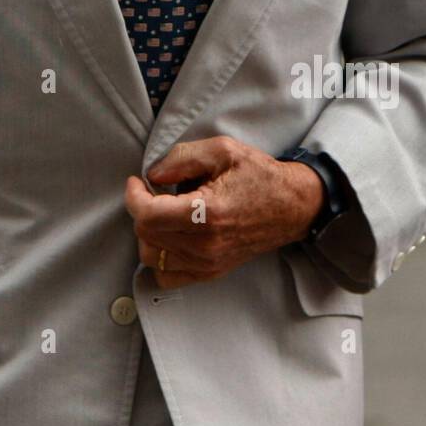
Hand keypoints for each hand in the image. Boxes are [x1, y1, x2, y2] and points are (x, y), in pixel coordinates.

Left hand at [125, 136, 324, 288]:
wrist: (291, 206)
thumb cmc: (258, 175)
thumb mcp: (222, 150)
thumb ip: (181, 158)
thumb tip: (152, 175)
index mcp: (208, 214)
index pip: (148, 216)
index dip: (133, 196)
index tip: (137, 182)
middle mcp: (207, 245)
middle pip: (146, 236)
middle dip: (141, 210)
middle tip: (155, 192)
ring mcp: (209, 264)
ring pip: (152, 258)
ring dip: (149, 233)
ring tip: (164, 212)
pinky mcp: (211, 272)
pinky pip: (167, 276)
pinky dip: (160, 257)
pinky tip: (170, 235)